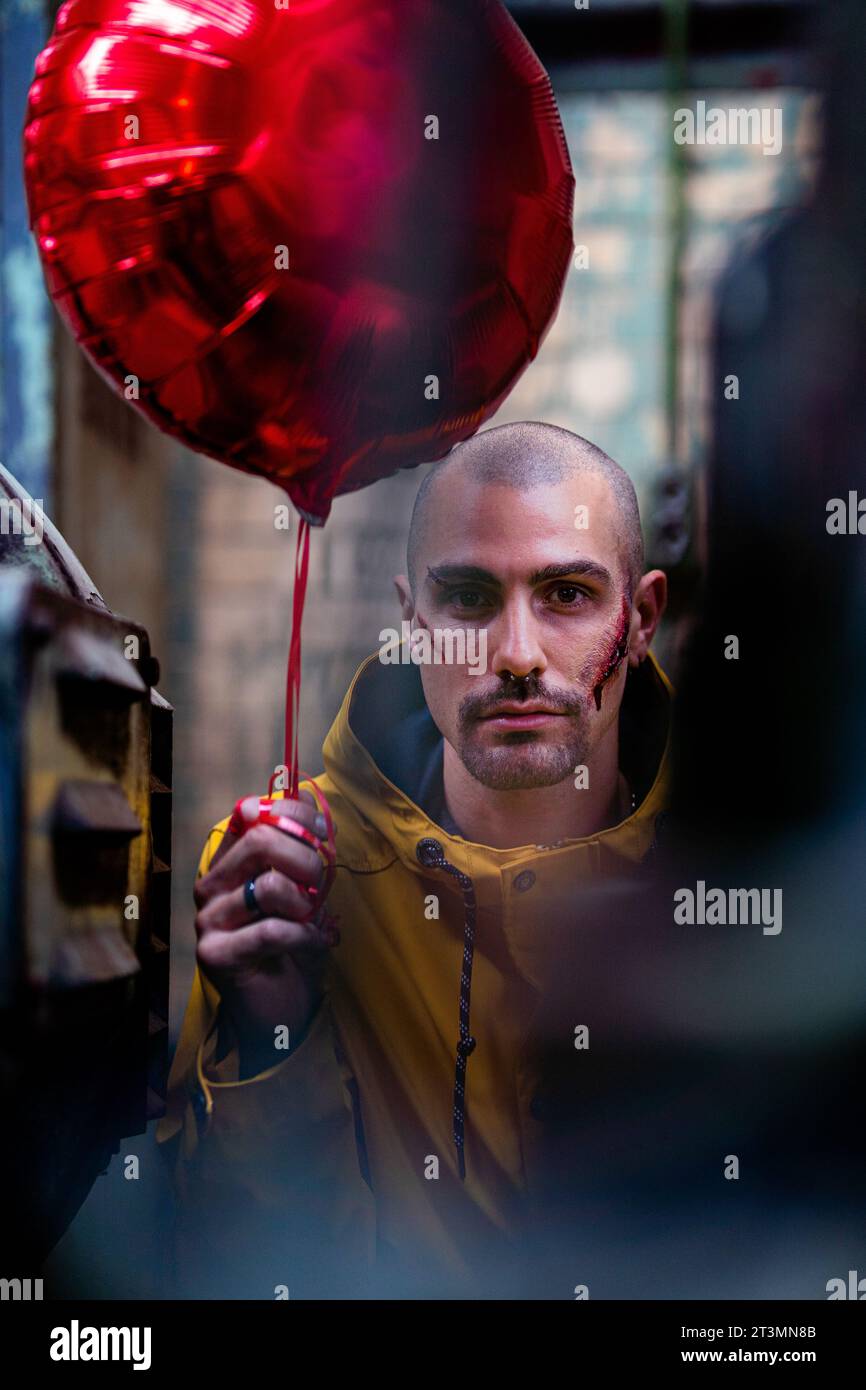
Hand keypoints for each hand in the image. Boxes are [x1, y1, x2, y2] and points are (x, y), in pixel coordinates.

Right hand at [193, 791, 337, 1075]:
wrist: (280, 1012)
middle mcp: (211, 886)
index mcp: (228, 863)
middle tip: (321, 887)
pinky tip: (311, 946)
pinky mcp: (215, 954)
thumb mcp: (303, 892)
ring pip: (270, 886)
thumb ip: (301, 852)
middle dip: (307, 860)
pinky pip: (273, 930)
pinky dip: (304, 938)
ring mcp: (208, 920)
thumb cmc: (292, 948)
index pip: (253, 813)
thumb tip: (311, 804)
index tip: (324, 831)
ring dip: (307, 905)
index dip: (294, 814)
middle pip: (261, 841)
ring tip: (312, 922)